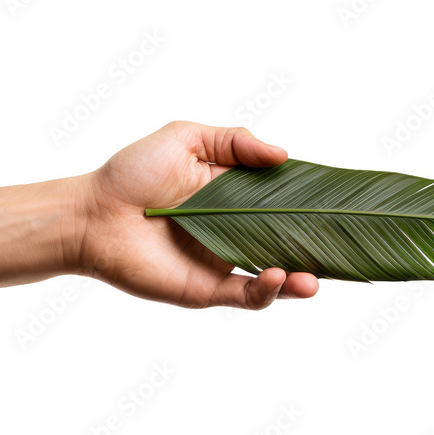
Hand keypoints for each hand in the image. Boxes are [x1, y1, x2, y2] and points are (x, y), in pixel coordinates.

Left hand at [76, 121, 319, 308]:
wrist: (93, 214)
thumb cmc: (131, 173)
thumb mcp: (185, 138)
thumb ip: (235, 142)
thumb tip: (283, 157)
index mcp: (235, 197)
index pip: (284, 202)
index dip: (312, 203)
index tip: (338, 199)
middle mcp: (235, 231)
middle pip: (288, 242)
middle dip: (317, 247)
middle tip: (340, 243)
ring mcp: (223, 262)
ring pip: (275, 277)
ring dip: (301, 279)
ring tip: (316, 276)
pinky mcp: (207, 289)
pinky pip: (246, 296)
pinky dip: (268, 291)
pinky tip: (278, 275)